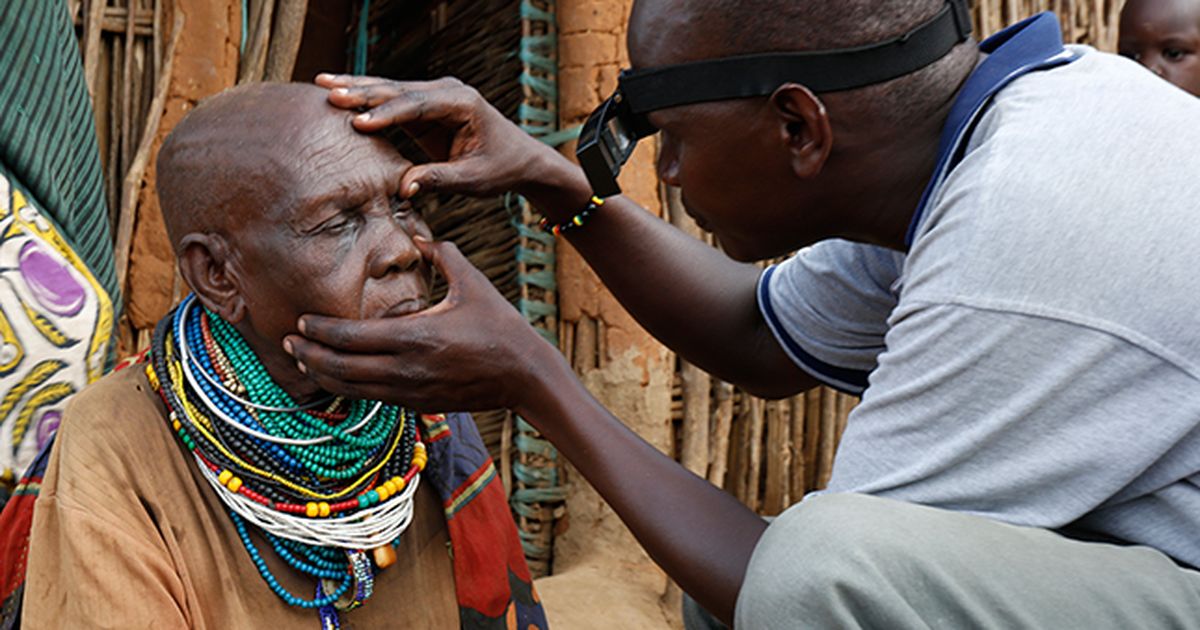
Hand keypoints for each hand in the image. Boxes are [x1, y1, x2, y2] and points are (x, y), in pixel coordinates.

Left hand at [283, 238, 555, 411]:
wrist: (525, 375)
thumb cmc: (500, 325)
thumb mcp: (473, 283)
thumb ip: (442, 254)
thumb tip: (417, 234)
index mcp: (416, 336)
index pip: (352, 337)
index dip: (321, 331)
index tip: (301, 321)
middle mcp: (407, 368)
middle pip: (341, 367)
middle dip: (309, 355)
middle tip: (287, 342)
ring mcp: (411, 390)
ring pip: (351, 389)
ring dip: (323, 375)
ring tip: (302, 362)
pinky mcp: (418, 404)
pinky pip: (371, 399)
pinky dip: (347, 389)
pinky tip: (335, 378)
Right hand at [315, 74, 587, 208]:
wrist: (520, 158)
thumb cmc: (500, 168)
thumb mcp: (474, 180)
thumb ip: (440, 179)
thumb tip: (404, 188)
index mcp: (462, 103)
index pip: (418, 106)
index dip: (387, 114)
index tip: (359, 122)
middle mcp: (447, 91)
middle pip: (399, 89)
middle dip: (363, 92)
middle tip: (329, 93)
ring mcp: (435, 94)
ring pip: (391, 89)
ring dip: (358, 88)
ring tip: (322, 83)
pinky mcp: (426, 105)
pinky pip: (393, 100)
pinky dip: (367, 98)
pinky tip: (339, 92)